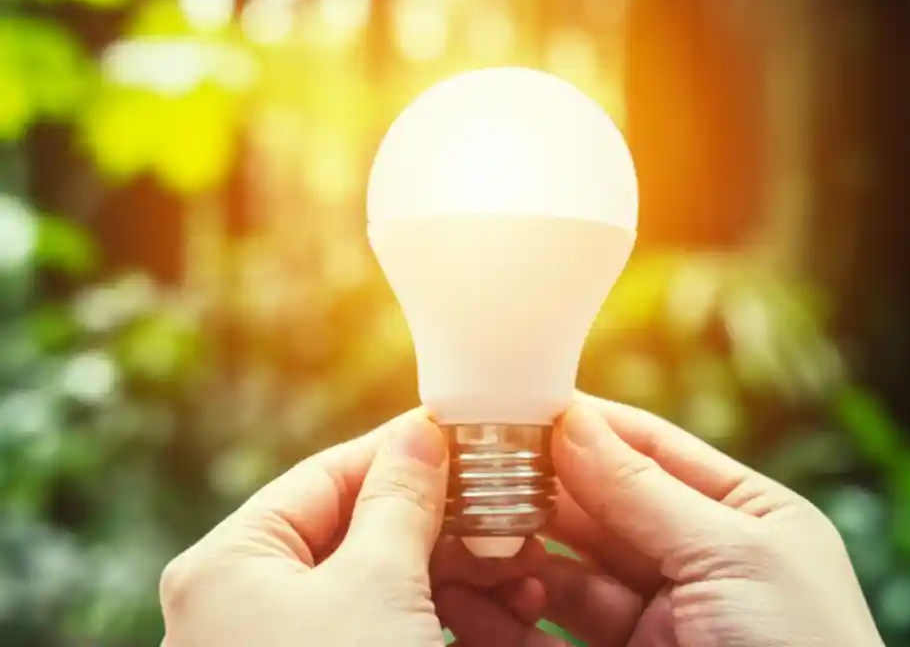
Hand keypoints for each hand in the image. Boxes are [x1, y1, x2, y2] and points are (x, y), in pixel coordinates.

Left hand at [159, 410, 545, 646]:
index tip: (475, 437)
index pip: (328, 477)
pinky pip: (391, 633)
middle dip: (453, 529)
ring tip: (532, 580)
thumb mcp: (378, 586)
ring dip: (465, 580)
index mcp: (229, 564)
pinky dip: (449, 624)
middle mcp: (245, 605)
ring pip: (387, 590)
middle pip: (363, 534)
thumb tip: (420, 432)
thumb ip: (402, 501)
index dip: (406, 454)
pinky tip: (513, 621)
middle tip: (521, 521)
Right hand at [441, 394, 884, 646]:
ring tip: (452, 528)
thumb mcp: (731, 556)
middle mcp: (699, 566)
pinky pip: (548, 642)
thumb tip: (571, 421)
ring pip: (567, 576)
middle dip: (535, 489)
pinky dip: (504, 621)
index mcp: (745, 518)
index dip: (585, 427)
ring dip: (511, 553)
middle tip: (464, 464)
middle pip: (600, 511)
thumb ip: (644, 492)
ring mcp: (661, 625)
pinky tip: (461, 597)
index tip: (515, 404)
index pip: (652, 451)